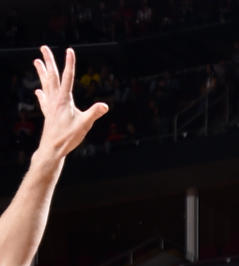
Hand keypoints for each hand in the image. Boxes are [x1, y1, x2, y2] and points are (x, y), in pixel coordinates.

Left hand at [33, 47, 107, 164]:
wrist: (52, 149)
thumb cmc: (67, 137)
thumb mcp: (84, 125)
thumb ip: (94, 113)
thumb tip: (105, 106)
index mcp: (64, 100)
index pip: (68, 77)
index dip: (69, 63)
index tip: (69, 50)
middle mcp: (55, 99)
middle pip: (51, 76)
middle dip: (49, 61)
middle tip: (44, 48)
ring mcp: (50, 106)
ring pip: (45, 84)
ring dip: (41, 72)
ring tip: (37, 61)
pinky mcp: (48, 114)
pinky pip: (44, 100)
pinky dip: (41, 93)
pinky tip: (38, 90)